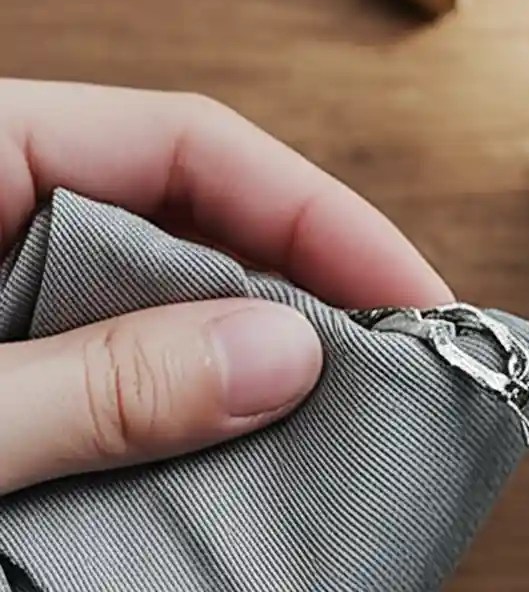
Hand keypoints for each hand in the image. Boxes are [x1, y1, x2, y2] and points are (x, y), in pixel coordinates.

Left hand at [0, 78, 451, 494]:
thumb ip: (97, 381)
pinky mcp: (13, 378)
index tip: (413, 297)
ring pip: (162, 307)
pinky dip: (181, 418)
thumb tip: (283, 357)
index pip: (186, 145)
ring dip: (247, 365)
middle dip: (298, 293)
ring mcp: (2, 297)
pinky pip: (116, 376)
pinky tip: (234, 456)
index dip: (317, 215)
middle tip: (394, 369)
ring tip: (331, 421)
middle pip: (190, 222)